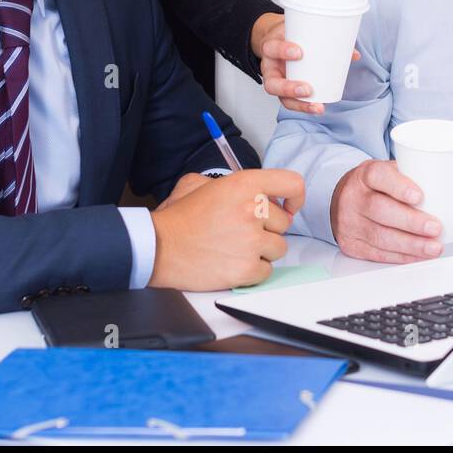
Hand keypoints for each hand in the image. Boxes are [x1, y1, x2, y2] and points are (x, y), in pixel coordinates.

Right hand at [149, 168, 305, 289]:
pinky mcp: (247, 269)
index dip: (294, 197)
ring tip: (234, 247)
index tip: (288, 206)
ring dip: (261, 250)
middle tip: (241, 231)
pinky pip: (266, 271)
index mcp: (245, 185)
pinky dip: (252, 271)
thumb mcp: (198, 182)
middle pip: (284, 223)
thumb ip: (230, 182)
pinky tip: (231, 262)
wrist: (158, 247)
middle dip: (267, 228)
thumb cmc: (178, 218)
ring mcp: (251, 242)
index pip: (292, 184)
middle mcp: (253, 210)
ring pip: (278, 248)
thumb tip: (252, 190)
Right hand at [253, 12, 359, 114]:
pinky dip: (305, 106)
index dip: (283, 51)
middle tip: (308, 89)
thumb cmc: (289, 34)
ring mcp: (276, 81)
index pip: (271, 48)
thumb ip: (324, 36)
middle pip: (272, 83)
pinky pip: (291, 102)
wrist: (278, 38)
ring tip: (317, 106)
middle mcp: (270, 67)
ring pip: (281, 98)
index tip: (300, 52)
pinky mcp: (284, 91)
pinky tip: (318, 108)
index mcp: (270, 47)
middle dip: (289, 88)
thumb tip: (353, 53)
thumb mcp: (300, 29)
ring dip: (299, 104)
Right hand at [330, 159, 443, 263]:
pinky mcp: (352, 244)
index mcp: (365, 175)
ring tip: (433, 247)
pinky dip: (402, 256)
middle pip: (380, 210)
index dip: (399, 187)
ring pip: (380, 236)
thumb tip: (446, 188)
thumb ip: (409, 177)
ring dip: (411, 244)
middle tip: (435, 228)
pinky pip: (378, 253)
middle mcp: (353, 198)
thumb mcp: (386, 172)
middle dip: (411, 222)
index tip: (419, 196)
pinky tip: (418, 255)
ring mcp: (350, 223)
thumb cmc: (373, 187)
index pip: (379, 176)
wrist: (342, 200)